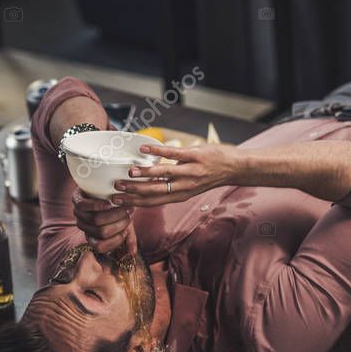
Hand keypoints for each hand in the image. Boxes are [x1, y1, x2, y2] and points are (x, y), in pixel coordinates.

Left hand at [72, 189, 136, 253]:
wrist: (108, 187)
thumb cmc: (117, 208)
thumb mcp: (125, 223)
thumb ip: (128, 237)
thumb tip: (132, 253)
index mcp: (93, 236)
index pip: (100, 247)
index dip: (115, 241)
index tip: (126, 231)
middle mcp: (84, 227)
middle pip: (101, 232)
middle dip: (118, 224)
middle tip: (129, 215)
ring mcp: (79, 214)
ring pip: (94, 220)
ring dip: (112, 214)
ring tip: (123, 206)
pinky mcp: (76, 199)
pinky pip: (83, 206)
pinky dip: (97, 205)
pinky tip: (108, 203)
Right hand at [111, 143, 240, 206]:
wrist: (234, 168)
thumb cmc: (208, 176)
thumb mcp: (188, 188)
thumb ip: (170, 187)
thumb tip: (148, 182)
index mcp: (179, 195)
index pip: (152, 202)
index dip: (133, 202)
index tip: (117, 200)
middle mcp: (183, 187)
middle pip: (154, 191)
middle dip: (134, 190)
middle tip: (117, 187)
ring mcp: (189, 171)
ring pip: (163, 174)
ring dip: (145, 173)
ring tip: (129, 171)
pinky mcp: (195, 156)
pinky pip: (173, 154)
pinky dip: (157, 151)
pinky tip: (144, 149)